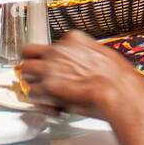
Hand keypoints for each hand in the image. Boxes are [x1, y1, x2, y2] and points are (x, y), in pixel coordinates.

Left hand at [20, 31, 143, 119]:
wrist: (119, 91)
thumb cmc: (117, 77)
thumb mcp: (103, 55)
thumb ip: (85, 56)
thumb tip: (81, 65)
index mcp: (73, 39)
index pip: (51, 43)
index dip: (52, 57)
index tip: (55, 65)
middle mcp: (58, 50)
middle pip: (28, 51)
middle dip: (32, 63)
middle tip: (37, 75)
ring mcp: (50, 67)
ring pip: (24, 70)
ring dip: (31, 80)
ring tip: (41, 91)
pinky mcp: (47, 87)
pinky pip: (32, 93)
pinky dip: (39, 100)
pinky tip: (50, 105)